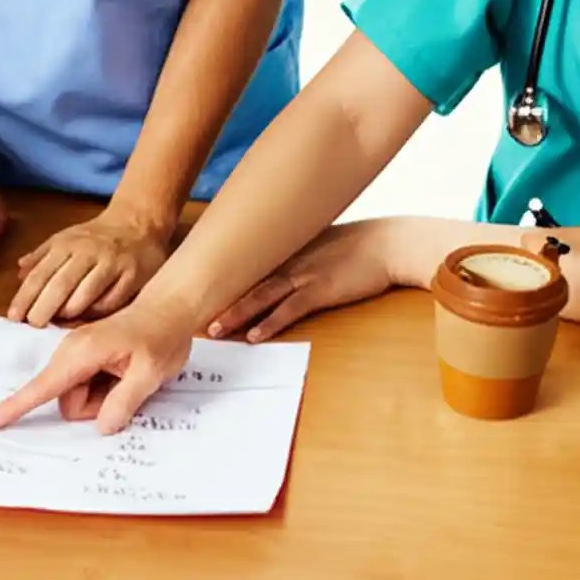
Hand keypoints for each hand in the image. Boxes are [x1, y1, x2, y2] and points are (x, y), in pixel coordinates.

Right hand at [0, 303, 191, 434]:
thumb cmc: (160, 336)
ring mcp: (75, 353)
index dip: (16, 408)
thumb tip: (100, 428)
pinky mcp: (82, 357)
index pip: (43, 387)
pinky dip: (101, 388)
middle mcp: (70, 351)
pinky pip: (82, 386)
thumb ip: (124, 403)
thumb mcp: (150, 373)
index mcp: (82, 353)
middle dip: (94, 407)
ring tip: (129, 377)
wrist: (167, 309)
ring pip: (75, 396)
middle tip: (128, 386)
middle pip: (66, 400)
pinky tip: (122, 373)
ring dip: (101, 398)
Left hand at [9, 210, 169, 326]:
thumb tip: (19, 273)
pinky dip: (94, 315)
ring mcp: (111, 265)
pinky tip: (85, 320)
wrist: (138, 222)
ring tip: (57, 323)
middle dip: (42, 310)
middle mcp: (88, 253)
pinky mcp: (131, 277)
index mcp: (67, 244)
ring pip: (84, 297)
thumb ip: (42, 256)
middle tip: (34, 326)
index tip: (14, 317)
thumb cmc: (96, 236)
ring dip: (67, 315)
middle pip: (60, 287)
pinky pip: (109, 303)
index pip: (40, 274)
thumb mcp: (66, 238)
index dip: (24, 298)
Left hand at [207, 219, 401, 341]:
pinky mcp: (321, 289)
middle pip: (243, 280)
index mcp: (284, 249)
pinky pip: (290, 309)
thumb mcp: (317, 243)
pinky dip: (271, 323)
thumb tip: (271, 269)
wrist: (390, 243)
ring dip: (235, 314)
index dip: (217, 280)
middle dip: (216, 299)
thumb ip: (292, 253)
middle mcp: (288, 260)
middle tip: (189, 315)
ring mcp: (304, 274)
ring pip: (260, 296)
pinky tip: (255, 336)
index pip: (242, 264)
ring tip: (213, 330)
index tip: (192, 291)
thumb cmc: (358, 245)